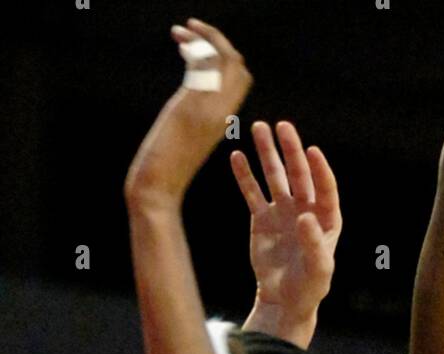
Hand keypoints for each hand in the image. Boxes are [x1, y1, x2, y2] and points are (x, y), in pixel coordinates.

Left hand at [125, 19, 251, 206]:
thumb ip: (195, 114)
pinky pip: (204, 64)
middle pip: (237, 64)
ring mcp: (208, 108)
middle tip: (191, 31)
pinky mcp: (191, 105)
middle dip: (217, 40)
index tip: (200, 46)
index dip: (224, 56)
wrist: (158, 187)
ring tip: (179, 31)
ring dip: (203, 36)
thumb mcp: (186, 136)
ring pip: (223, 59)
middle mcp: (221, 111)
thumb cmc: (165, 169)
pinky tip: (177, 40)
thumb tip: (189, 98)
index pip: (240, 78)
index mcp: (223, 119)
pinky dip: (193, 45)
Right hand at [234, 121, 341, 346]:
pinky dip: (245, 176)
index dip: (319, 170)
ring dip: (267, 154)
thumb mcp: (318, 270)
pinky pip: (252, 193)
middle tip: (282, 126)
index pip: (324, 188)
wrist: (284, 300)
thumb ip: (314, 243)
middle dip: (291, 150)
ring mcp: (282, 212)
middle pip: (298, 174)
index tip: (312, 151)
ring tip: (258, 128)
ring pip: (274, 177)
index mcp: (326, 219)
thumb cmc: (308, 288)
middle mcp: (305, 210)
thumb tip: (305, 218)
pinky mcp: (261, 219)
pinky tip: (237, 156)